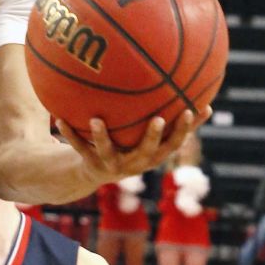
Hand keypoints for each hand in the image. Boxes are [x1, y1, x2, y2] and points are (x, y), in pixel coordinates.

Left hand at [55, 106, 209, 180]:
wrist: (97, 171)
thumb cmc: (132, 145)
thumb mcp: (153, 134)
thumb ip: (175, 118)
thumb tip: (205, 93)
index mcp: (153, 155)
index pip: (174, 143)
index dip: (184, 129)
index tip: (191, 109)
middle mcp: (135, 163)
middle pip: (147, 152)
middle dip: (153, 137)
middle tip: (158, 119)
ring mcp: (112, 165)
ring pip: (107, 152)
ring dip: (101, 137)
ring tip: (96, 120)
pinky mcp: (90, 164)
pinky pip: (79, 148)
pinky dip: (69, 134)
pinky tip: (59, 119)